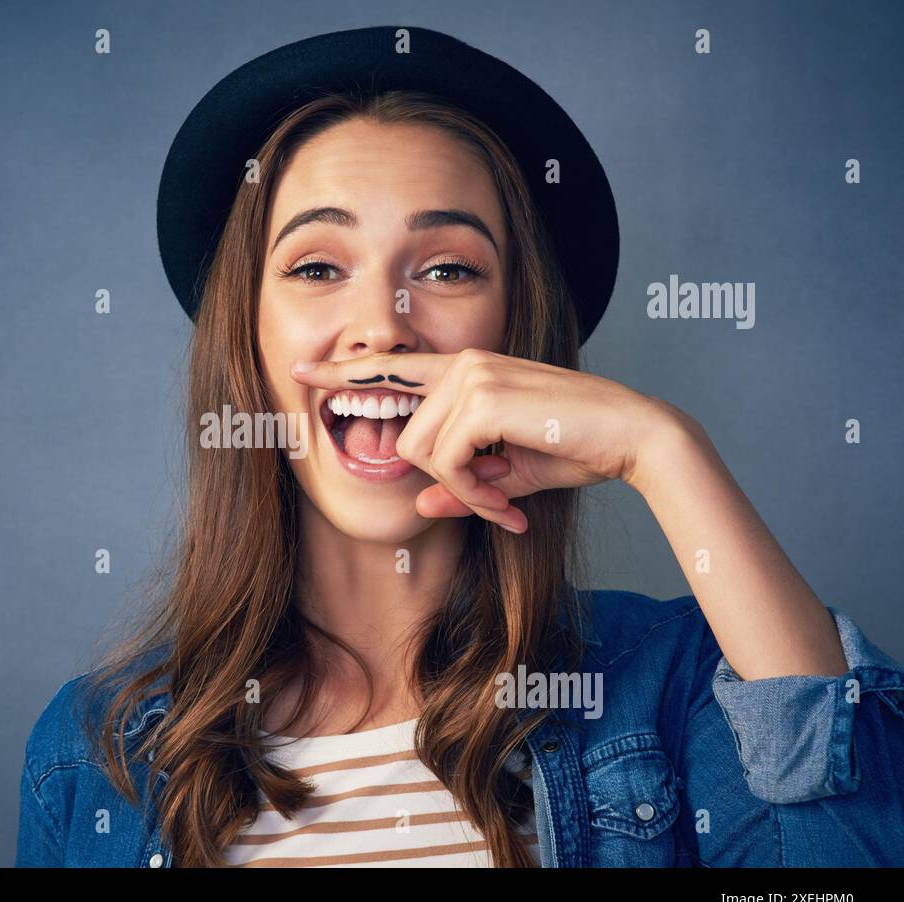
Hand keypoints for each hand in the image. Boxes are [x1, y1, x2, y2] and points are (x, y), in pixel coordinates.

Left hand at [291, 348, 683, 531]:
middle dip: (446, 483)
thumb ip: (463, 485)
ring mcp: (471, 375)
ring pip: (423, 453)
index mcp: (466, 369)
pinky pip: (447, 462)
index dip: (341, 372)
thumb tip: (420, 507)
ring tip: (505, 499)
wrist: (634, 436)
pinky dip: (474, 493)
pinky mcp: (482, 397)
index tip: (299, 370)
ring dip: (464, 491)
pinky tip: (507, 500)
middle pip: (406, 437)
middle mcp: (463, 363)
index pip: (391, 367)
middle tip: (493, 504)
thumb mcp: (508, 473)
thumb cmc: (577, 447)